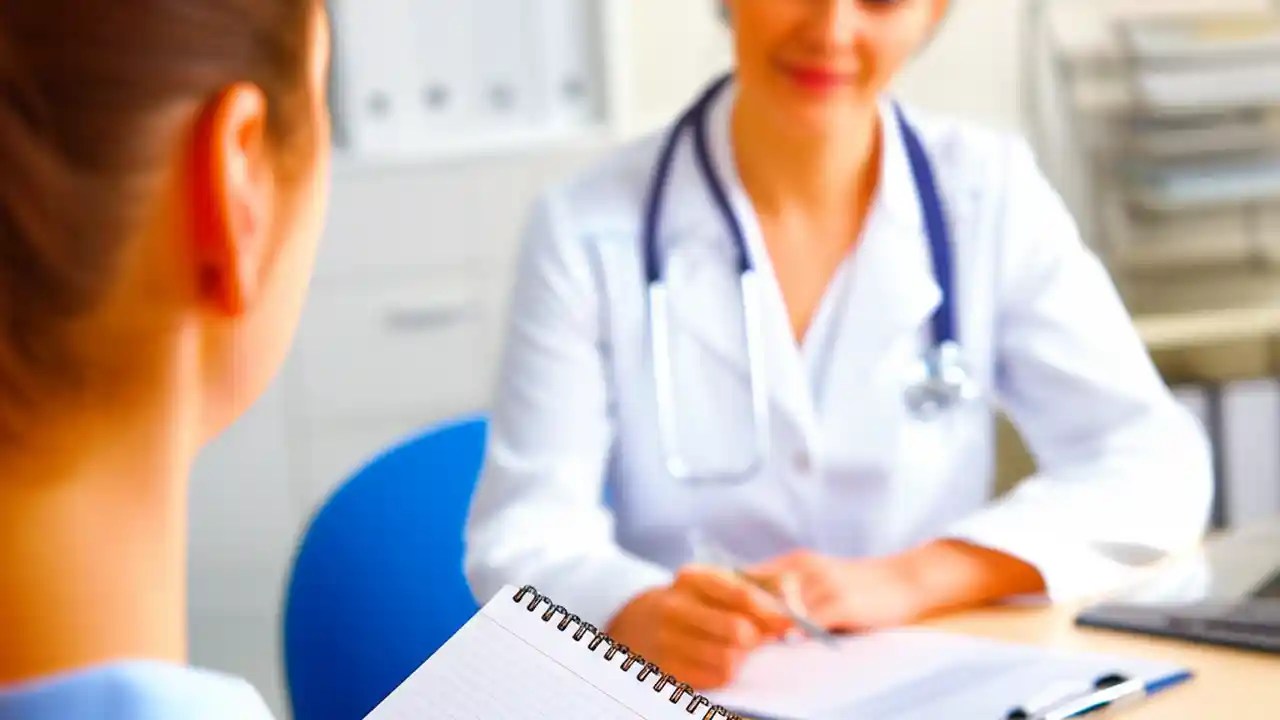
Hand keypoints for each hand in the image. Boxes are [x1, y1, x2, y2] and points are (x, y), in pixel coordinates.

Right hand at [605, 565, 793, 688]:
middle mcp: (674, 607)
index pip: (743, 595)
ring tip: (736, 648)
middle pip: (739, 632)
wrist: (642, 622)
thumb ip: (770, 586)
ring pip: (729, 660)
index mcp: (692, 578)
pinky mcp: (667, 669)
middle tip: (760, 638)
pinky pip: (716, 679)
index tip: (795, 624)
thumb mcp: (728, 581)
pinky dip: (726, 672)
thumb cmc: (701, 601)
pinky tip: (718, 660)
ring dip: (742, 658)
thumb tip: (797, 612)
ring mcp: (666, 640)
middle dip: (758, 638)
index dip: (774, 612)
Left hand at [748, 551, 927, 632]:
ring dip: (768, 629)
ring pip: (782, 610)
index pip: (750, 577)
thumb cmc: (857, 584)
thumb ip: (789, 590)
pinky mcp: (841, 603)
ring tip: (757, 645)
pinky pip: (810, 621)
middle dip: (747, 618)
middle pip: (760, 595)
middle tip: (739, 638)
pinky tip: (790, 642)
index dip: (735, 599)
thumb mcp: (818, 577)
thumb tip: (752, 614)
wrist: (902, 580)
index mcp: (795, 561)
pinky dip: (797, 633)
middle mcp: (805, 568)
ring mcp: (823, 585)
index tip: (730, 619)